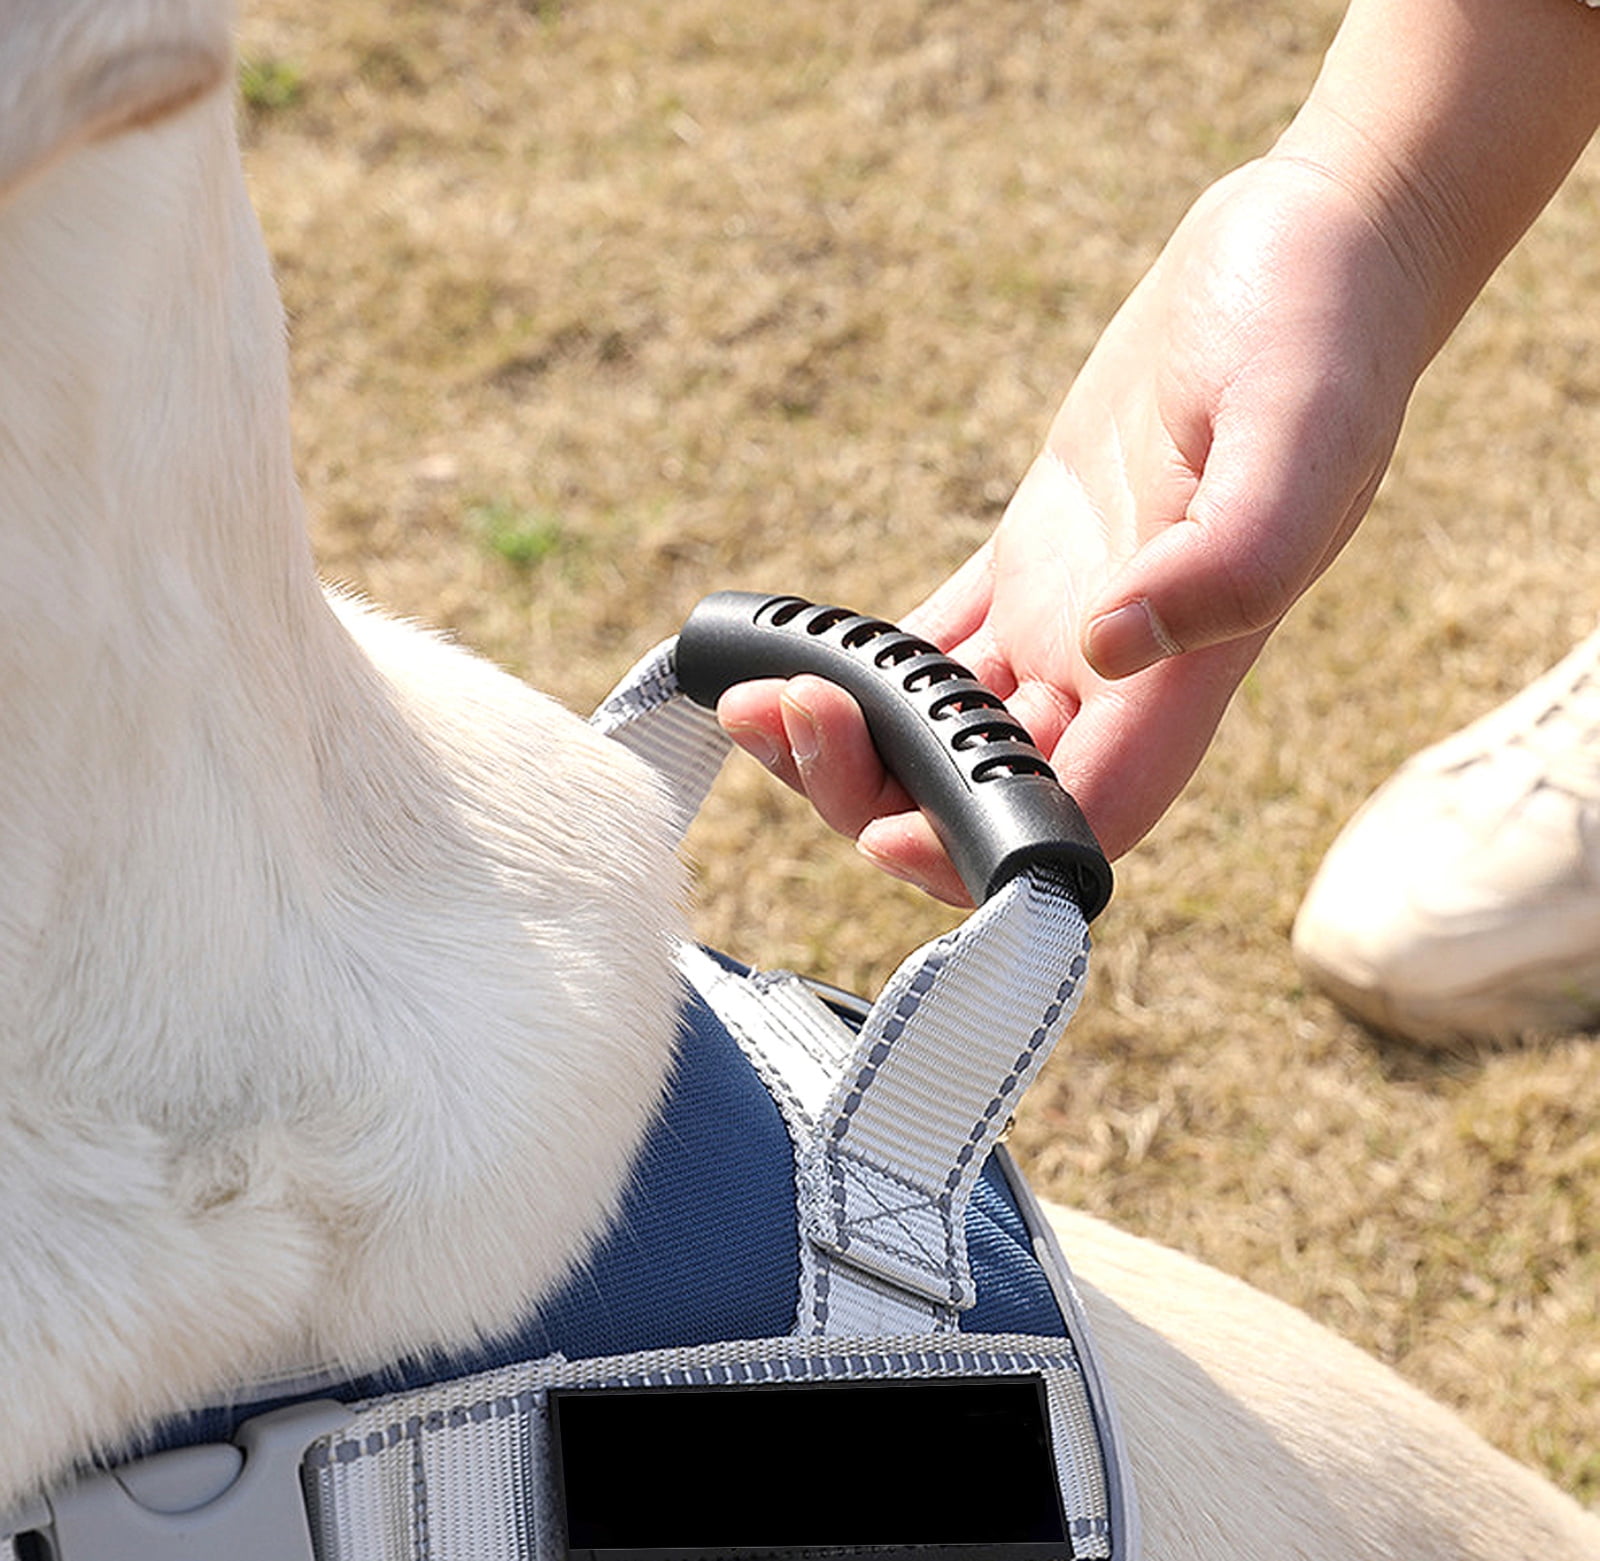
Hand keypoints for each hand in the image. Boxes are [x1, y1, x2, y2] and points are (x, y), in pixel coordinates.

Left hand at [719, 154, 1432, 901]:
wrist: (1306, 252)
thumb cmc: (1322, 333)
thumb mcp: (1295, 432)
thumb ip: (1227, 559)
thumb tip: (1108, 652)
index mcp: (1183, 673)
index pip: (1076, 819)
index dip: (977, 853)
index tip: (884, 833)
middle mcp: (1119, 671)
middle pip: (984, 787)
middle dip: (872, 788)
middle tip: (784, 713)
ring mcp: (1072, 623)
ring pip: (947, 727)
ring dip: (851, 736)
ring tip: (752, 694)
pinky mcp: (1036, 565)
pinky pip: (937, 645)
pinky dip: (864, 661)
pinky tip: (798, 649)